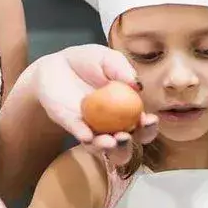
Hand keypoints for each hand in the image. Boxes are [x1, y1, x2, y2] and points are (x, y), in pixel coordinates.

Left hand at [33, 46, 158, 166]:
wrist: (58, 64)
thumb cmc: (88, 62)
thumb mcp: (108, 59)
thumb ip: (122, 69)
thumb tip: (138, 85)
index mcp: (127, 110)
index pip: (142, 126)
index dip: (148, 128)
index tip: (149, 120)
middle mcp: (111, 125)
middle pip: (124, 146)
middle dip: (129, 147)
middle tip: (127, 135)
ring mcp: (91, 128)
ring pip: (101, 148)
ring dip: (108, 149)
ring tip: (111, 142)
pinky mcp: (71, 126)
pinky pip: (79, 135)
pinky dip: (84, 137)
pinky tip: (88, 136)